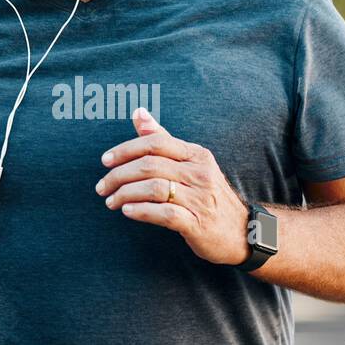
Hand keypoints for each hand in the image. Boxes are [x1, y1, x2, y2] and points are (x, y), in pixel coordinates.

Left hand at [97, 106, 250, 265]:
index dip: (126, 150)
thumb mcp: (191, 164)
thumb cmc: (208, 196)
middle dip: (118, 175)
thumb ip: (163, 139)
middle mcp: (200, 173)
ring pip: (153, 188)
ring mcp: (200, 199)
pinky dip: (141, 211)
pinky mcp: (197, 223)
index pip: (156, 143)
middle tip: (102, 187)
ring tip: (111, 201)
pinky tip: (127, 211)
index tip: (105, 161)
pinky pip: (164, 214)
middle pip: (150, 165)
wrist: (242, 232)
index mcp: (197, 155)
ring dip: (125, 194)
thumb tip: (138, 112)